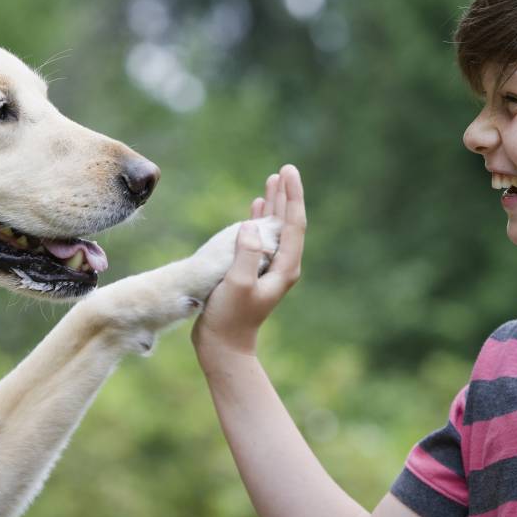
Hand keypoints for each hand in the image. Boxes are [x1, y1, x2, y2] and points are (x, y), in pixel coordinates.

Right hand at [191, 164, 305, 355]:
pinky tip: (255, 207)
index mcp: (285, 267)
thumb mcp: (237, 285)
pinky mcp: (254, 271)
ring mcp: (268, 268)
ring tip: (272, 180)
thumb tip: (249, 226)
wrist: (223, 345)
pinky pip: (261, 238)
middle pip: (287, 222)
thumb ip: (246, 254)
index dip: (292, 196)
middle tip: (284, 170)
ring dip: (274, 204)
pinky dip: (259, 220)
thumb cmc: (229, 318)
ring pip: (275, 228)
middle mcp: (281, 265)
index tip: (288, 173)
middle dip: (286, 195)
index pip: (293, 224)